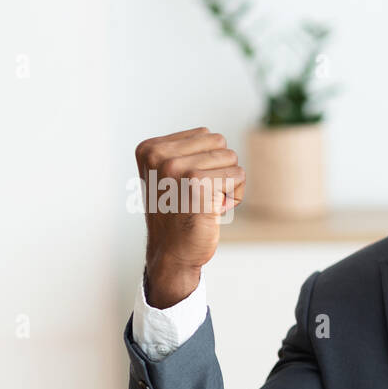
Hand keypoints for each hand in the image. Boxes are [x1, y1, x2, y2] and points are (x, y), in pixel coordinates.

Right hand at [135, 127, 244, 306]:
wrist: (172, 253)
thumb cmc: (177, 215)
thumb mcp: (169, 177)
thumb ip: (183, 153)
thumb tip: (216, 138)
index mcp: (149, 149)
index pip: (205, 135)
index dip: (208, 161)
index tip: (190, 185)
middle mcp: (159, 155)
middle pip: (220, 142)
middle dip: (221, 169)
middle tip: (202, 195)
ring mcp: (176, 168)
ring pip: (231, 157)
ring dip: (229, 183)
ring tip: (208, 203)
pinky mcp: (197, 183)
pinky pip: (238, 175)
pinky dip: (235, 194)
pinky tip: (216, 210)